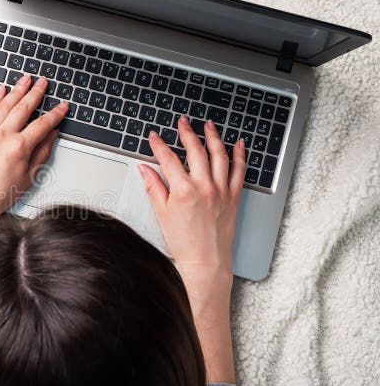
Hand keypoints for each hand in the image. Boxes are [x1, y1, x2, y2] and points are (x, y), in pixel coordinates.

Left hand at [0, 74, 68, 227]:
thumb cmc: (0, 194)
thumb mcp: (29, 176)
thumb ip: (42, 152)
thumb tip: (51, 135)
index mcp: (19, 147)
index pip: (42, 124)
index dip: (55, 114)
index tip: (63, 106)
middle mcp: (2, 136)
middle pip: (23, 107)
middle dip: (36, 92)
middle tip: (44, 82)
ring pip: (4, 104)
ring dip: (17, 89)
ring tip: (25, 79)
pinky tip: (1, 90)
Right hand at [139, 116, 245, 383]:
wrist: (206, 263)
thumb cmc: (183, 243)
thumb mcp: (161, 214)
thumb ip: (153, 188)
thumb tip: (145, 170)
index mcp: (183, 190)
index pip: (168, 159)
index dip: (159, 145)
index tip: (154, 137)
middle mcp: (204, 186)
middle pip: (195, 151)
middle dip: (187, 133)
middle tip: (182, 123)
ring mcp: (221, 191)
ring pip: (219, 155)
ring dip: (213, 137)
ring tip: (208, 126)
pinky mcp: (233, 197)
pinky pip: (239, 170)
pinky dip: (239, 155)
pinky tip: (237, 144)